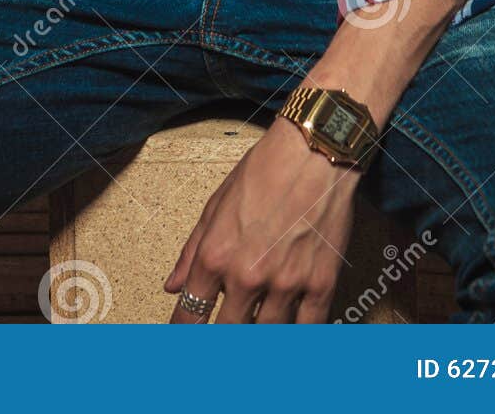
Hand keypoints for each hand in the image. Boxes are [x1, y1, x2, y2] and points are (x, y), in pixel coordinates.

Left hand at [163, 114, 361, 322]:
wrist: (314, 150)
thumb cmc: (264, 169)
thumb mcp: (216, 204)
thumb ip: (192, 251)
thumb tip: (173, 286)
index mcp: (216, 255)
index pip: (190, 316)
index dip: (185, 336)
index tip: (185, 343)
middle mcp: (247, 275)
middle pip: (228, 333)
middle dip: (221, 341)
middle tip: (225, 333)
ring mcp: (286, 283)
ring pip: (268, 336)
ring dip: (260, 335)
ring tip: (256, 330)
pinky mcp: (321, 282)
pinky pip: (308, 328)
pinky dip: (298, 335)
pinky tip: (291, 332)